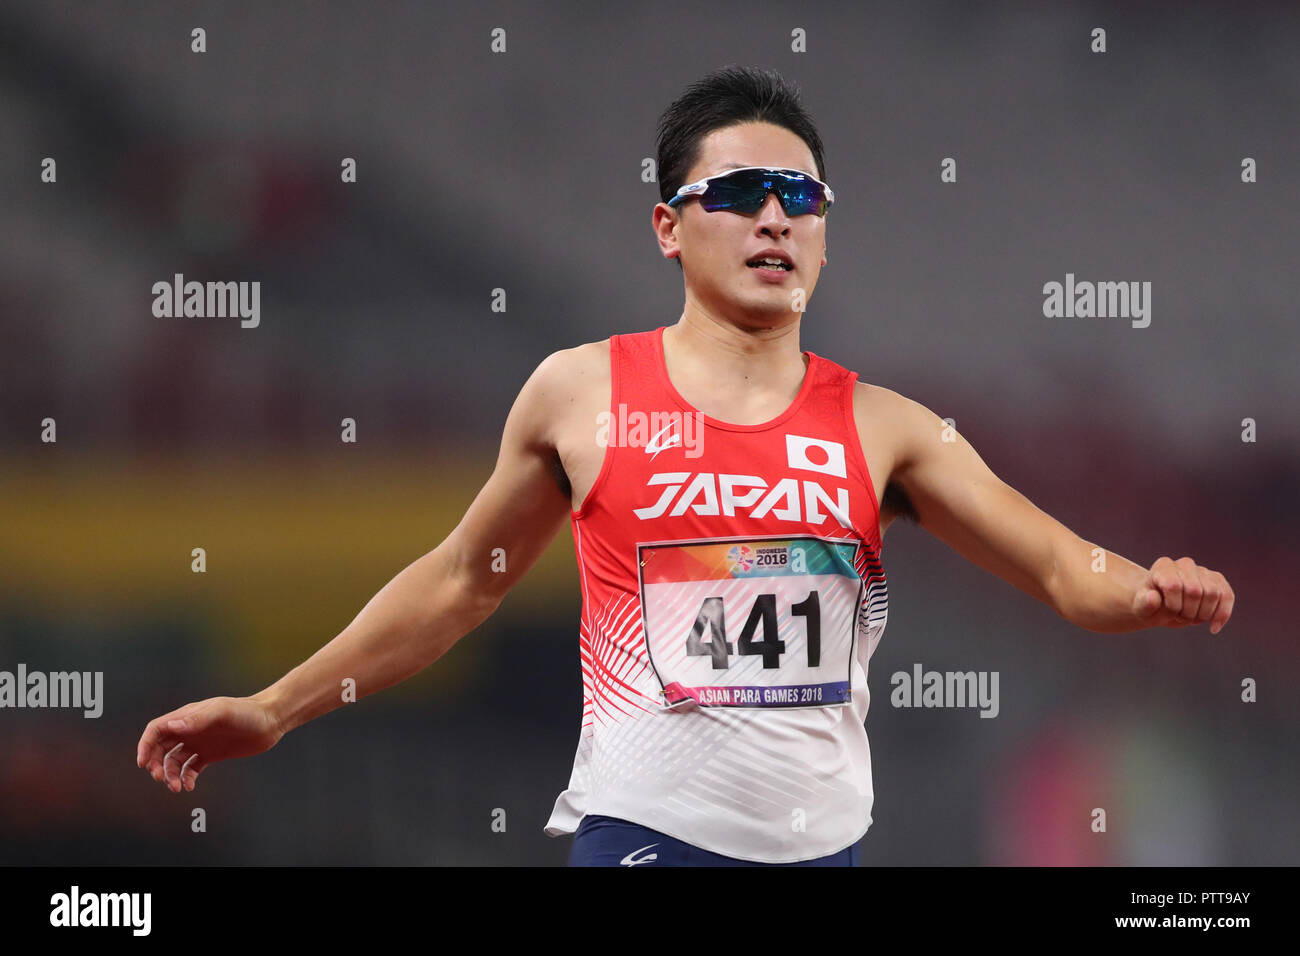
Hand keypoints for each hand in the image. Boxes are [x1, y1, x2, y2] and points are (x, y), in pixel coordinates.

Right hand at [136, 695, 284, 792]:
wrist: (271, 720)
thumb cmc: (246, 712)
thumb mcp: (222, 712)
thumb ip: (198, 719)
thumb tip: (172, 726)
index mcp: (187, 716)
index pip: (157, 730)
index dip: (145, 745)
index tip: (143, 763)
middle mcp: (190, 729)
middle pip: (160, 748)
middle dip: (155, 764)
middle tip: (160, 778)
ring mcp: (200, 743)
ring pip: (174, 761)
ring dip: (170, 775)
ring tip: (177, 787)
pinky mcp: (211, 755)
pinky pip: (191, 769)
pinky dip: (186, 778)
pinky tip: (189, 786)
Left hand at [1131, 556, 1234, 633]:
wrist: (1162, 605)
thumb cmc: (1150, 606)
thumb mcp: (1141, 608)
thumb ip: (1144, 604)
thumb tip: (1153, 597)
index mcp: (1163, 566)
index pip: (1174, 586)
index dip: (1173, 606)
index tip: (1168, 612)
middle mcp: (1184, 564)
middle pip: (1196, 591)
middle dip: (1189, 612)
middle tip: (1180, 617)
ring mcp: (1202, 571)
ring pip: (1214, 594)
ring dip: (1204, 614)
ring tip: (1191, 618)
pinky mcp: (1217, 580)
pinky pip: (1227, 595)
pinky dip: (1223, 614)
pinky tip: (1214, 627)